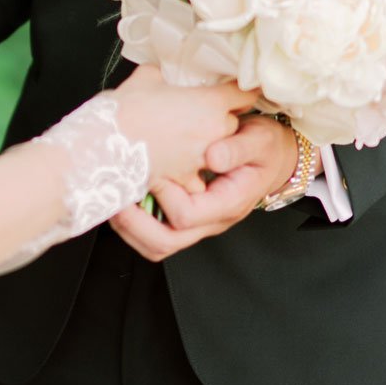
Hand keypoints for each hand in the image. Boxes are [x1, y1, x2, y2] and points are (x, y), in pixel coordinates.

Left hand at [110, 111, 298, 261]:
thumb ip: (238, 148)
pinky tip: (125, 197)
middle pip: (165, 243)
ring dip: (129, 227)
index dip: (164, 194)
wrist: (272, 158)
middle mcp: (210, 221)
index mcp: (227, 204)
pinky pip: (155, 232)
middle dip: (133, 224)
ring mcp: (197, 223)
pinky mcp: (185, 217)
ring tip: (112, 199)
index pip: (187, 215)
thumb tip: (211, 156)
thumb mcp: (260, 140)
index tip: (152, 169)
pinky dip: (134, 221)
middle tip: (114, 196)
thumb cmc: (265, 148)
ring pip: (155, 244)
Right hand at [112, 67, 251, 198]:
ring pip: (219, 151)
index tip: (233, 90)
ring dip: (209, 146)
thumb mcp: (146, 77)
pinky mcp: (187, 177)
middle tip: (200, 114)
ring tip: (187, 140)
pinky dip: (192, 174)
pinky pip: (199, 177)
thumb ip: (163, 72)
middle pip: (233, 123)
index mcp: (211, 102)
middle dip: (221, 119)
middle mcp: (215, 130)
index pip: (243, 93)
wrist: (108, 144)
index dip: (238, 90)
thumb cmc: (128, 107)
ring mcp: (203, 157)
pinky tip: (178, 166)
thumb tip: (162, 72)